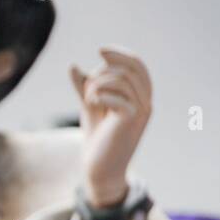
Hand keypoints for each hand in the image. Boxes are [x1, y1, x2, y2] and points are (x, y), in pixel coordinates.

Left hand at [70, 47, 152, 206]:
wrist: (98, 169)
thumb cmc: (97, 139)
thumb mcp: (90, 107)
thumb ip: (84, 87)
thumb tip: (73, 66)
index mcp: (140, 96)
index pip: (137, 64)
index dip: (120, 54)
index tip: (100, 50)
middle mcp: (146, 101)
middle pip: (131, 68)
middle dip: (105, 70)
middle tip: (87, 86)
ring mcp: (141, 111)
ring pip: (122, 79)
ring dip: (97, 84)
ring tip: (87, 99)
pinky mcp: (131, 120)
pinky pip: (117, 95)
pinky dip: (99, 95)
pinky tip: (90, 103)